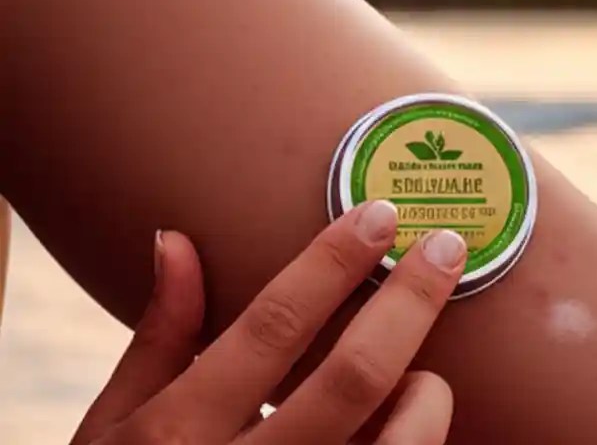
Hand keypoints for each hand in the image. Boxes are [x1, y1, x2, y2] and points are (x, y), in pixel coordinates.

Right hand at [72, 201, 466, 444]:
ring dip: (425, 397)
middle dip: (409, 302)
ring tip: (426, 376)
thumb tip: (175, 240)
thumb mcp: (111, 432)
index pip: (272, 328)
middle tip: (445, 246)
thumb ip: (157, 342)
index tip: (379, 214)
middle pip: (354, 377)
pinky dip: (415, 443)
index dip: (332, 264)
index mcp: (176, 435)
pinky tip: (410, 429)